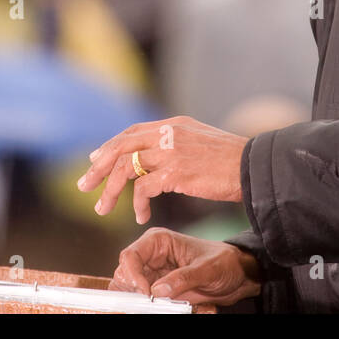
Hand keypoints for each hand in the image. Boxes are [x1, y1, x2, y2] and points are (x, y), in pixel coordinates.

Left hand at [77, 116, 247, 223]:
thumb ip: (176, 143)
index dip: (110, 146)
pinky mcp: (175, 172)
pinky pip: (144, 189)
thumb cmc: (232, 161)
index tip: (94, 160)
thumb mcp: (200, 141)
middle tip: (85, 185)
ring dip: (111, 190)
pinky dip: (138, 204)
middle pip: (121, 146)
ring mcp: (170, 151)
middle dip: (99, 167)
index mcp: (173, 123)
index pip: (132, 132)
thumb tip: (155, 156)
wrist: (254, 167)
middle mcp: (168, 132)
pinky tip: (142, 215)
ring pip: (126, 167)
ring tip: (103, 208)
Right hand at [109, 228, 260, 305]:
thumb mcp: (208, 269)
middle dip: (134, 292)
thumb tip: (158, 291)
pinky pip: (144, 303)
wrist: (238, 276)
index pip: (130, 256)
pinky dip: (151, 309)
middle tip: (150, 305)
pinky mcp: (159, 292)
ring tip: (163, 306)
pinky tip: (169, 308)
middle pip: (125, 275)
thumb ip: (183, 278)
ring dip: (141, 303)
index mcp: (158, 242)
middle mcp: (151, 258)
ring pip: (130, 292)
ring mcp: (153, 276)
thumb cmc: (224, 262)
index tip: (147, 294)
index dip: (132, 275)